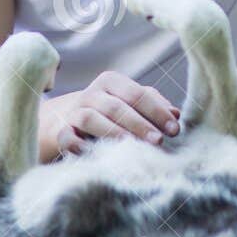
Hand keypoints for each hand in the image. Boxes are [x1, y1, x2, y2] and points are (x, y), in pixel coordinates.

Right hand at [52, 71, 180, 154]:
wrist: (70, 120)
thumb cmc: (111, 112)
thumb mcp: (131, 103)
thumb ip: (153, 105)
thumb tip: (176, 113)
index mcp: (111, 82)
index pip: (137, 93)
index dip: (157, 111)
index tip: (175, 129)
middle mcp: (91, 94)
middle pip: (116, 107)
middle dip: (139, 124)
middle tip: (159, 141)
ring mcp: (74, 112)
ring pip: (91, 119)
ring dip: (113, 133)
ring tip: (132, 147)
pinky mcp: (61, 132)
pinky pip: (68, 137)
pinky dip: (79, 145)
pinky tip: (96, 154)